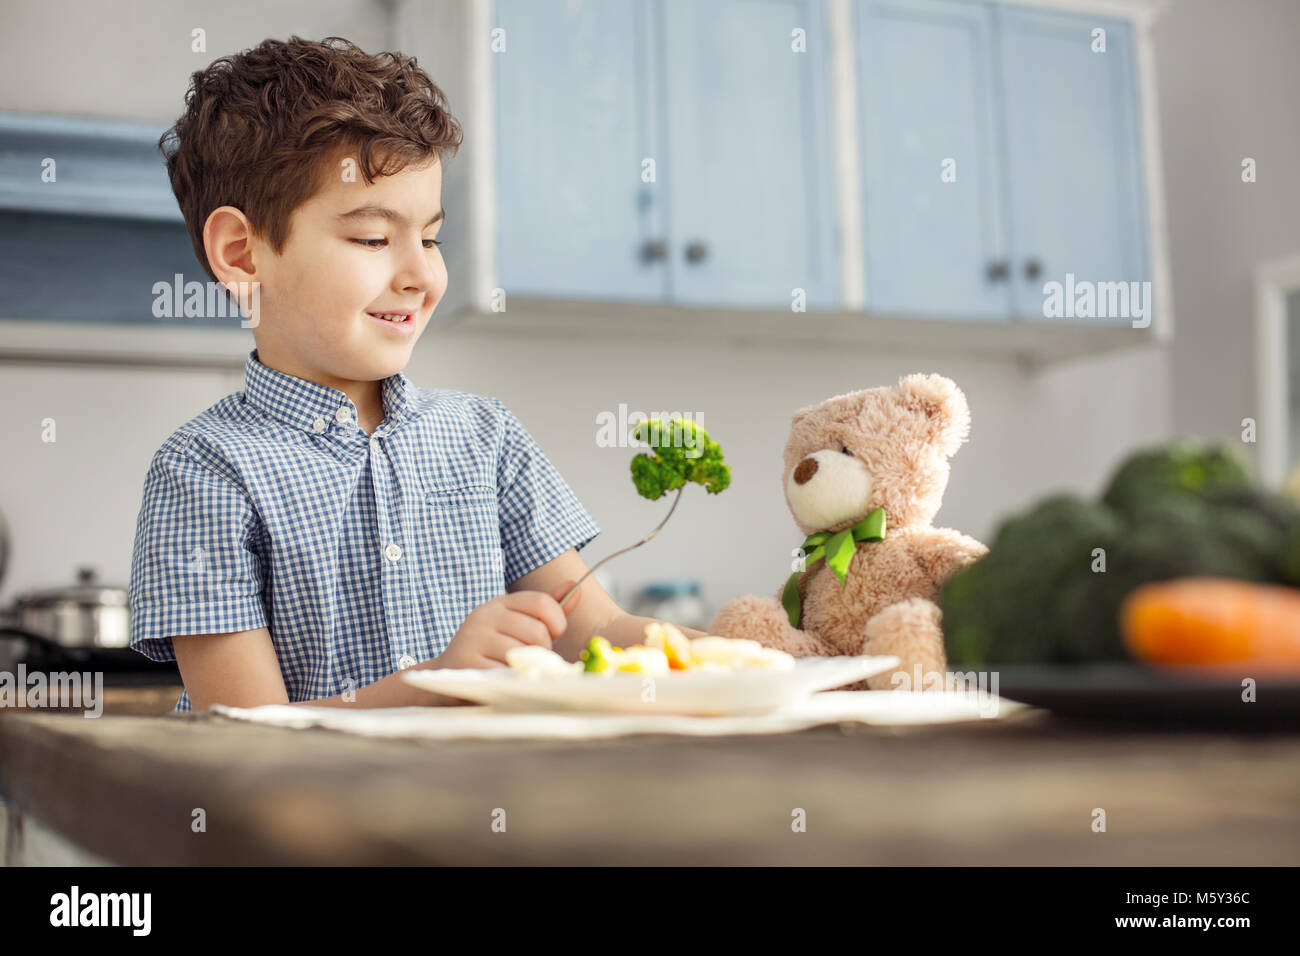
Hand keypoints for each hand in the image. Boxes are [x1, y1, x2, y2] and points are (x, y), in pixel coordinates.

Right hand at [434, 580, 582, 668]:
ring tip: (516, 667)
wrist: (451, 673)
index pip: (541, 602)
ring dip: (527, 667)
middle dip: (542, 650)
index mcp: (500, 603)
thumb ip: (547, 609)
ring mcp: (473, 639)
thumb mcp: (519, 624)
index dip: (557, 620)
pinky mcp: (467, 663)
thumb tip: (575, 587)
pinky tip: (503, 677)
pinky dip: (511, 678)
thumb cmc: (494, 649)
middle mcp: (484, 616)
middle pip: (537, 632)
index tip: (554, 633)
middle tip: (530, 656)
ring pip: (523, 654)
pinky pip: (506, 672)